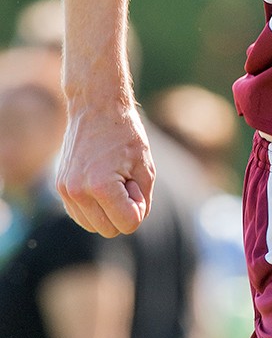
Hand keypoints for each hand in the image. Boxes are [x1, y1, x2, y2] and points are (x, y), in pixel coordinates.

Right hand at [57, 99, 154, 236]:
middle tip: (125, 179)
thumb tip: (132, 221)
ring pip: (94, 226)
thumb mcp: (145, 166)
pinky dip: (95, 208)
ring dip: (108, 211)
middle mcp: (77, 192)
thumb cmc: (125, 133)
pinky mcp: (60, 188)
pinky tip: (101, 184)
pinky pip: (81, 216)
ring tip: (112, 179)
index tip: (134, 180)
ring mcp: (65, 191)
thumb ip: (143, 200)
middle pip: (110, 230)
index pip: (128, 223)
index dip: (138, 205)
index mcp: (100, 186)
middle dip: (123, 210)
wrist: (95, 107)